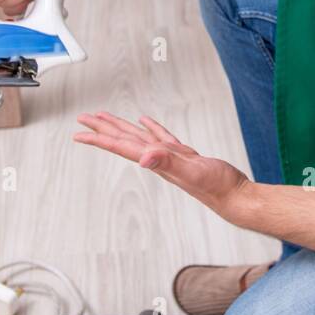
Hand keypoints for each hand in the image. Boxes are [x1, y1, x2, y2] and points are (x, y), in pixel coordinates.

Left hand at [74, 111, 251, 222]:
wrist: (235, 197)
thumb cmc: (218, 187)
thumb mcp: (193, 171)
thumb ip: (169, 163)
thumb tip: (143, 159)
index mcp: (157, 161)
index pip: (121, 147)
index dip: (99, 139)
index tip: (79, 134)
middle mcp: (159, 159)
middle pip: (124, 140)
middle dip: (103, 129)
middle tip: (83, 119)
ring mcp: (171, 157)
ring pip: (140, 137)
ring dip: (122, 127)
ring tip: (106, 118)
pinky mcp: (184, 155)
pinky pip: (162, 137)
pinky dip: (152, 128)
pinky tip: (145, 121)